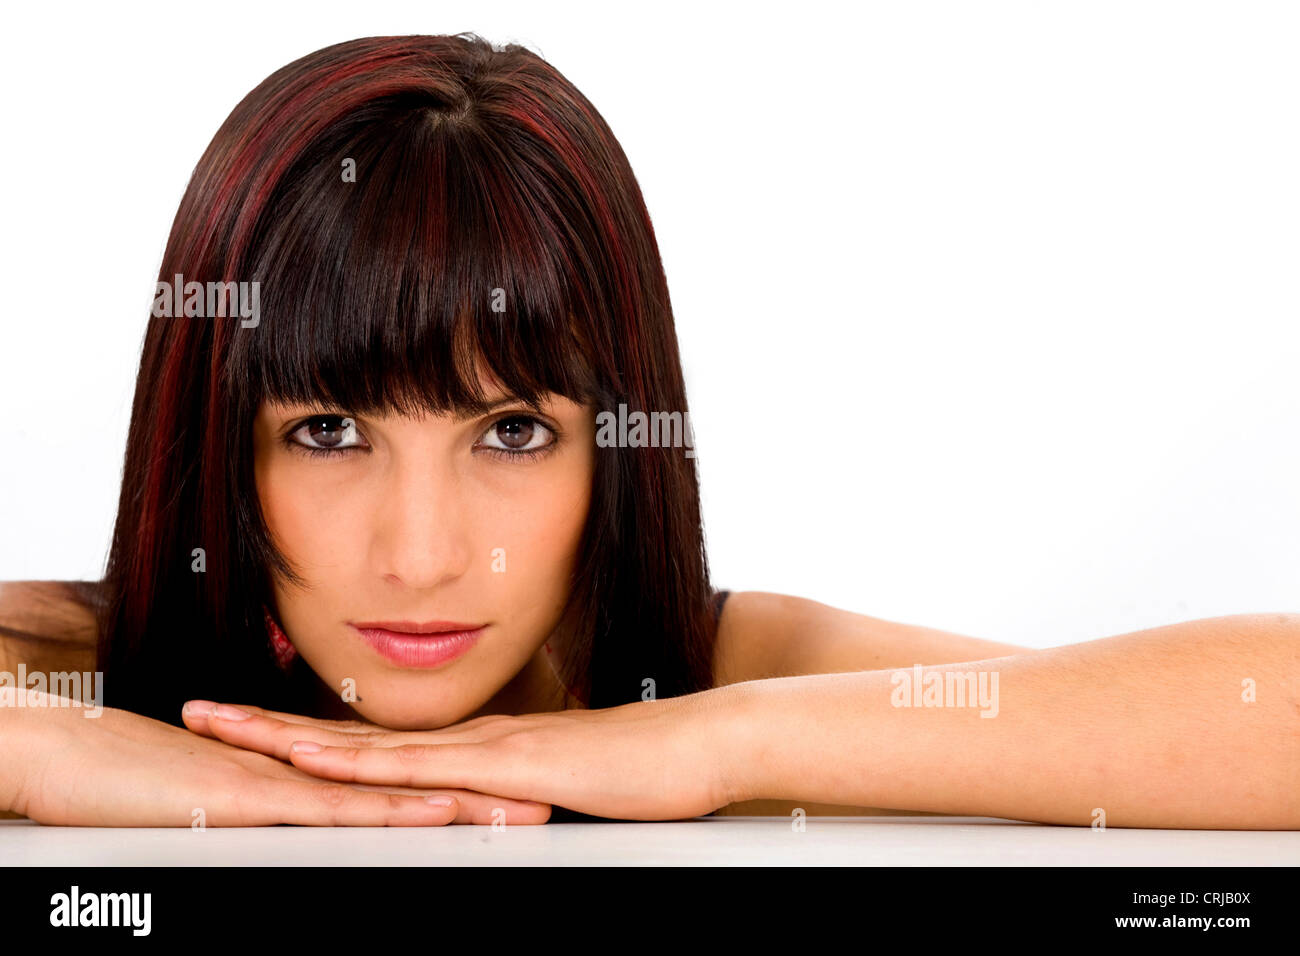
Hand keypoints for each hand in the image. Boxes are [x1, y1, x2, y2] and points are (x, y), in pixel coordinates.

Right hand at [6, 693, 549, 825]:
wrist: (63, 749)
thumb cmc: (131, 779)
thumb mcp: (222, 798)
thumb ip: (273, 801)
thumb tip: (308, 809)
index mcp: (305, 776)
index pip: (391, 781)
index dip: (453, 787)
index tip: (510, 797)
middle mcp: (308, 774)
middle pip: (407, 783)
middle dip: (479, 796)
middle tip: (547, 805)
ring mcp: (285, 783)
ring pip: (389, 793)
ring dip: (457, 803)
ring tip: (521, 815)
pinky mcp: (253, 800)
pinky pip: (331, 806)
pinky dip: (384, 807)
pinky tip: (430, 811)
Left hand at [183, 684, 755, 820]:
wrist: (698, 746)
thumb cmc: (642, 770)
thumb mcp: (562, 787)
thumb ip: (515, 795)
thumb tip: (486, 811)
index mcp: (473, 746)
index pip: (372, 742)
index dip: (305, 733)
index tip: (246, 726)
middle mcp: (465, 739)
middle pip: (349, 735)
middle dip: (267, 726)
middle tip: (198, 712)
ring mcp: (483, 749)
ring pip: (368, 746)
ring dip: (292, 739)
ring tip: (226, 730)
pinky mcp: (507, 768)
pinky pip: (421, 770)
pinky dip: (361, 767)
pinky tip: (316, 761)